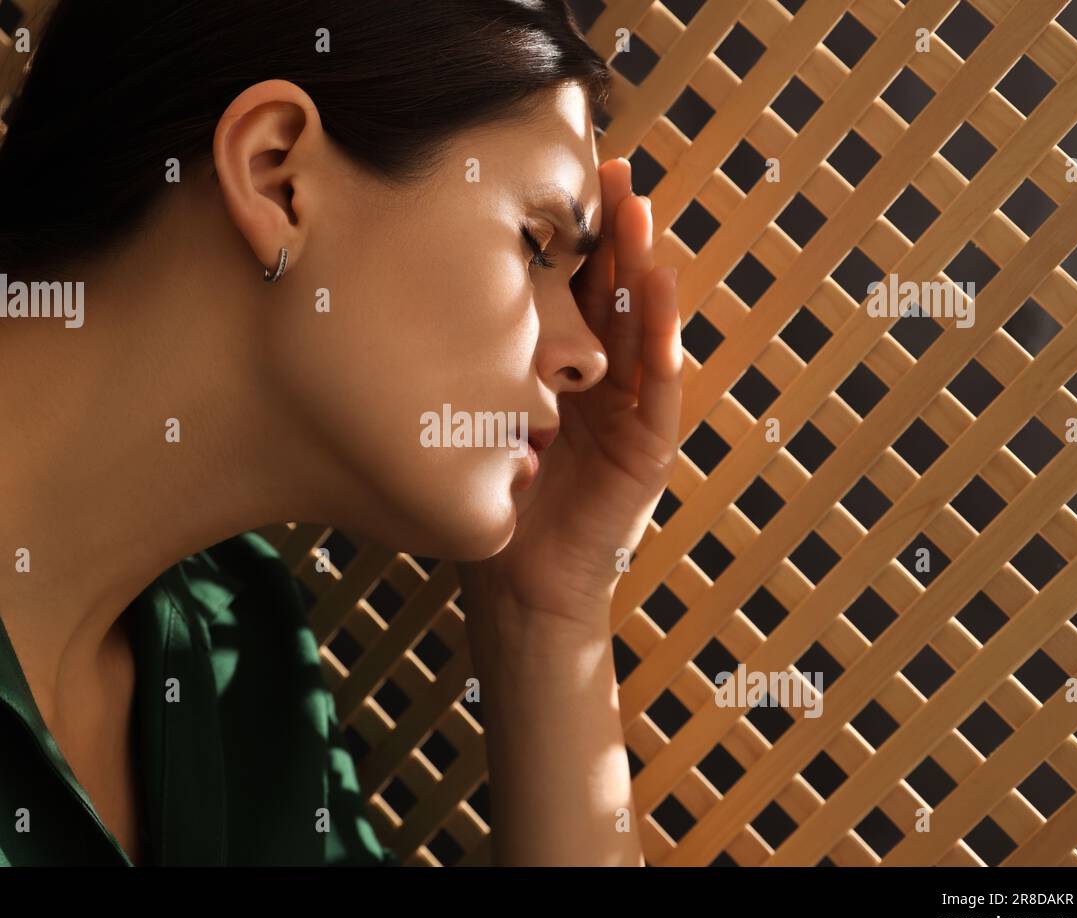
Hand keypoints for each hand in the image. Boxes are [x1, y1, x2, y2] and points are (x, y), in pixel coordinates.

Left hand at [457, 157, 682, 634]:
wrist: (520, 590)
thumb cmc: (494, 506)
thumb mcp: (479, 421)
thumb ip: (474, 372)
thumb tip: (414, 306)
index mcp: (564, 377)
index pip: (576, 296)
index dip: (575, 241)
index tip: (561, 181)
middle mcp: (604, 387)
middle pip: (614, 296)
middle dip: (613, 234)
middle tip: (609, 168)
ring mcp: (631, 416)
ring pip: (642, 327)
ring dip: (642, 266)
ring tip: (636, 208)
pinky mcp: (649, 451)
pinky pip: (660, 385)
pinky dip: (661, 334)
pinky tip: (659, 285)